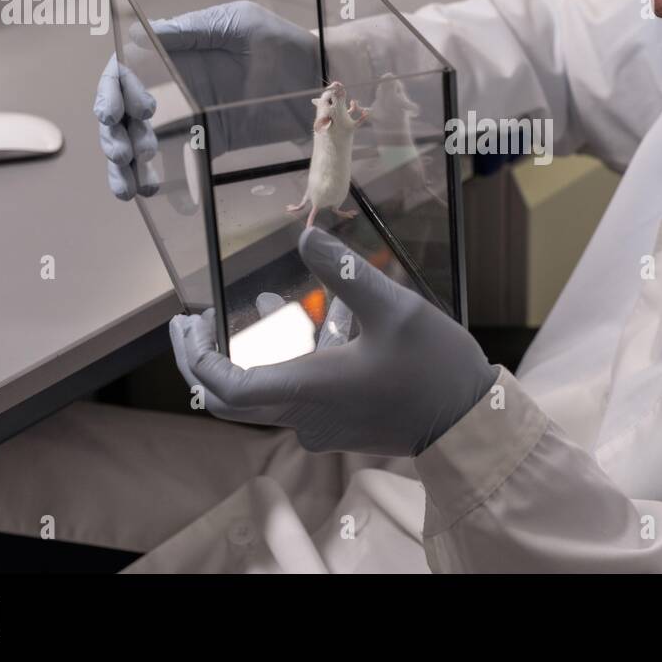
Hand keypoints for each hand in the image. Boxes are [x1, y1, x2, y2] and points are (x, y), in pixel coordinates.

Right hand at [94, 0, 318, 199]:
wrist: (319, 76)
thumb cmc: (280, 40)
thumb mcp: (236, 23)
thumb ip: (190, 31)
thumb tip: (134, 37)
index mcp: (174, 56)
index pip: (125, 74)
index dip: (112, 93)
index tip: (119, 114)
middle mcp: (176, 87)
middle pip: (126, 114)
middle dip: (115, 137)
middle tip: (124, 155)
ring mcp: (192, 117)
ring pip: (144, 142)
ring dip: (128, 166)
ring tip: (130, 186)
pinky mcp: (213, 142)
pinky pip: (181, 163)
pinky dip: (162, 179)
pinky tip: (150, 192)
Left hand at [169, 228, 499, 456]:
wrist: (470, 422)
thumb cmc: (435, 367)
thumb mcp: (394, 306)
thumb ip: (343, 271)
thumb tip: (305, 234)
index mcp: (306, 390)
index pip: (222, 386)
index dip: (195, 355)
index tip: (190, 321)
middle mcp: (304, 416)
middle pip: (230, 398)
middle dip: (204, 358)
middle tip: (190, 323)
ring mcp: (322, 427)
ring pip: (267, 391)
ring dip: (257, 350)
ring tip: (262, 302)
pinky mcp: (341, 425)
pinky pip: (300, 392)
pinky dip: (296, 357)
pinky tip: (324, 318)